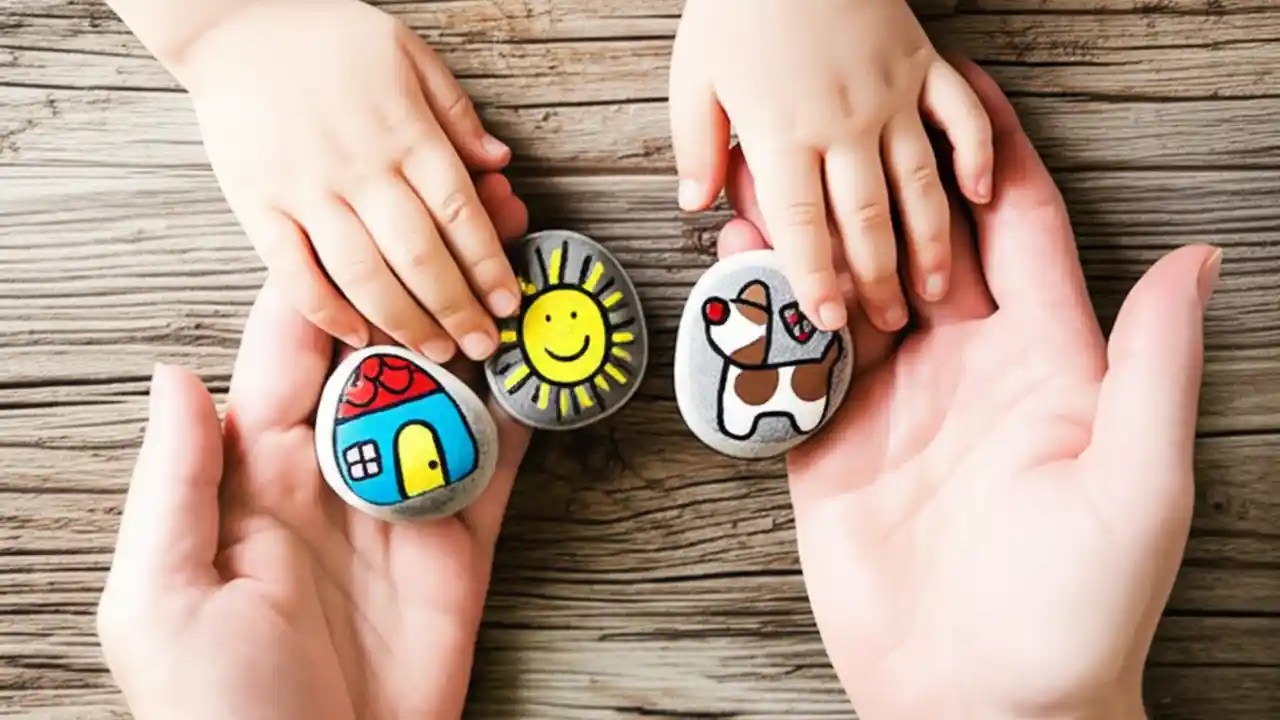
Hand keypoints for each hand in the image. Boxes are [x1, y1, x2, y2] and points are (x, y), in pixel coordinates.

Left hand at [96, 178, 530, 719]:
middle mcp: (333, 473)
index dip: (332, 282)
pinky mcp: (460, 546)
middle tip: (469, 224)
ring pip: (446, 397)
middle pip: (381, 355)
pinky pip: (496, 467)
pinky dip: (526, 417)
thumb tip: (177, 374)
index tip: (370, 218)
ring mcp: (403, 504)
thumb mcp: (161, 599)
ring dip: (480, 336)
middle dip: (420, 286)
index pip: (292, 350)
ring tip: (521, 273)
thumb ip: (176, 484)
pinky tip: (547, 366)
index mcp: (254, 473)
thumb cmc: (216, 711)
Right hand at [171, 0, 525, 362]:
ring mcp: (306, 191)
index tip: (510, 303)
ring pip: (364, 276)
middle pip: (420, 257)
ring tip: (436, 353)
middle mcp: (360, 168)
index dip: (489, 266)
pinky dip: (328, 312)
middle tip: (484, 346)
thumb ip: (456, 114)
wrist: (232, 20)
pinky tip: (359, 335)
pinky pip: (294, 274)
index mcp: (405, 133)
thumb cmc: (326, 38)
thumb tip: (498, 164)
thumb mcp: (408, 54)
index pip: (460, 214)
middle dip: (458, 310)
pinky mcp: (258, 207)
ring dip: (405, 322)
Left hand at [670, 0, 992, 335]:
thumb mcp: (694, 75)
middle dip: (875, 280)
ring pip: (917, 183)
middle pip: (864, 219)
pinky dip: (976, 153)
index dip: (813, 280)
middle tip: (885, 327)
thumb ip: (695, 145)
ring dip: (929, 241)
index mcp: (782, 134)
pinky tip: (982, 194)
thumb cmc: (737, 4)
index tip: (825, 323)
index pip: (800, 226)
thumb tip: (693, 205)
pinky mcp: (922, 65)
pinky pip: (958, 115)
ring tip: (935, 290)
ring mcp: (890, 96)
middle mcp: (842, 125)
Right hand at [717, 61, 1216, 718]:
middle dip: (877, 177)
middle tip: (832, 118)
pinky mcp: (829, 450)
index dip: (990, 152)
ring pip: (842, 293)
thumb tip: (1197, 254)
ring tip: (764, 185)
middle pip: (914, 243)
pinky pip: (789, 368)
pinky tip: (734, 279)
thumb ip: (1154, 365)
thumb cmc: (1078, 609)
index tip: (959, 85)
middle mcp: (963, 368)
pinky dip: (761, 321)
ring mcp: (891, 406)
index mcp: (1043, 360)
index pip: (1016, 227)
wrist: (981, 707)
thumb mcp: (1138, 482)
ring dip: (808, 239)